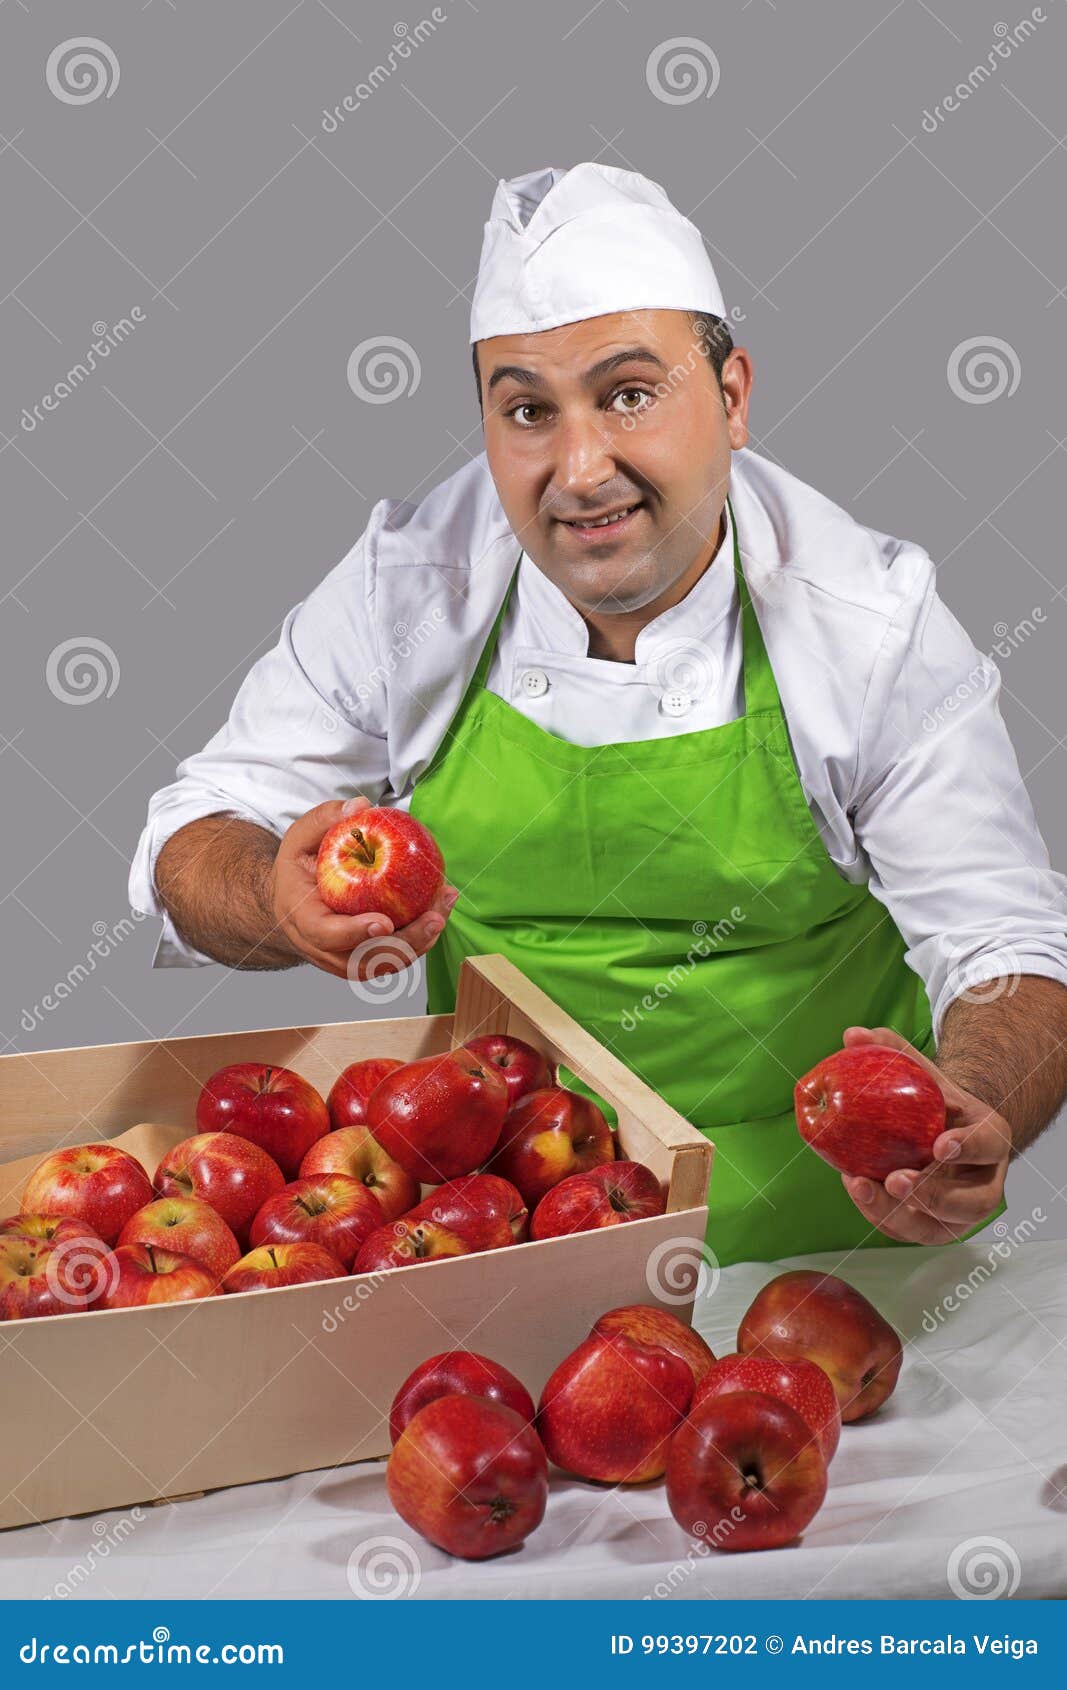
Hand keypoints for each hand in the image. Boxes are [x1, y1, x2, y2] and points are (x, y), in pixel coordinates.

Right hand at [270, 796, 458, 980]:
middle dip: (404, 944)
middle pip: (363, 959)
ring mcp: (342, 958)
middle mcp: (321, 947)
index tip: (384, 923)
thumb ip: (326, 820)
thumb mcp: (301, 837)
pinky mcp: (363, 958)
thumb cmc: (298, 867)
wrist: (290, 900)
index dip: (354, 933)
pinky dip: (419, 939)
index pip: (325, 934)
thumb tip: (361, 806)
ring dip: (419, 942)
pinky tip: (440, 910)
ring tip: (443, 911)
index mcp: (301, 919)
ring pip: (383, 963)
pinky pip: (393, 956)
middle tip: (434, 919)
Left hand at [838, 1026, 1011, 1245]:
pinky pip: (913, 1233)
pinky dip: (884, 1218)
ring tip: (865, 1189)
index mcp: (991, 1138)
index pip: (988, 1145)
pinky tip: (859, 1193)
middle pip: (971, 1201)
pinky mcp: (937, 1228)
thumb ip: (893, 1053)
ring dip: (902, 1213)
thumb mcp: (922, 1075)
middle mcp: (985, 1181)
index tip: (939, 1144)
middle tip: (896, 1180)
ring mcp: (963, 1211)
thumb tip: (853, 1036)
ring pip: (942, 1226)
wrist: (941, 1134)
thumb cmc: (934, 1104)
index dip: (967, 1148)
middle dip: (933, 1194)